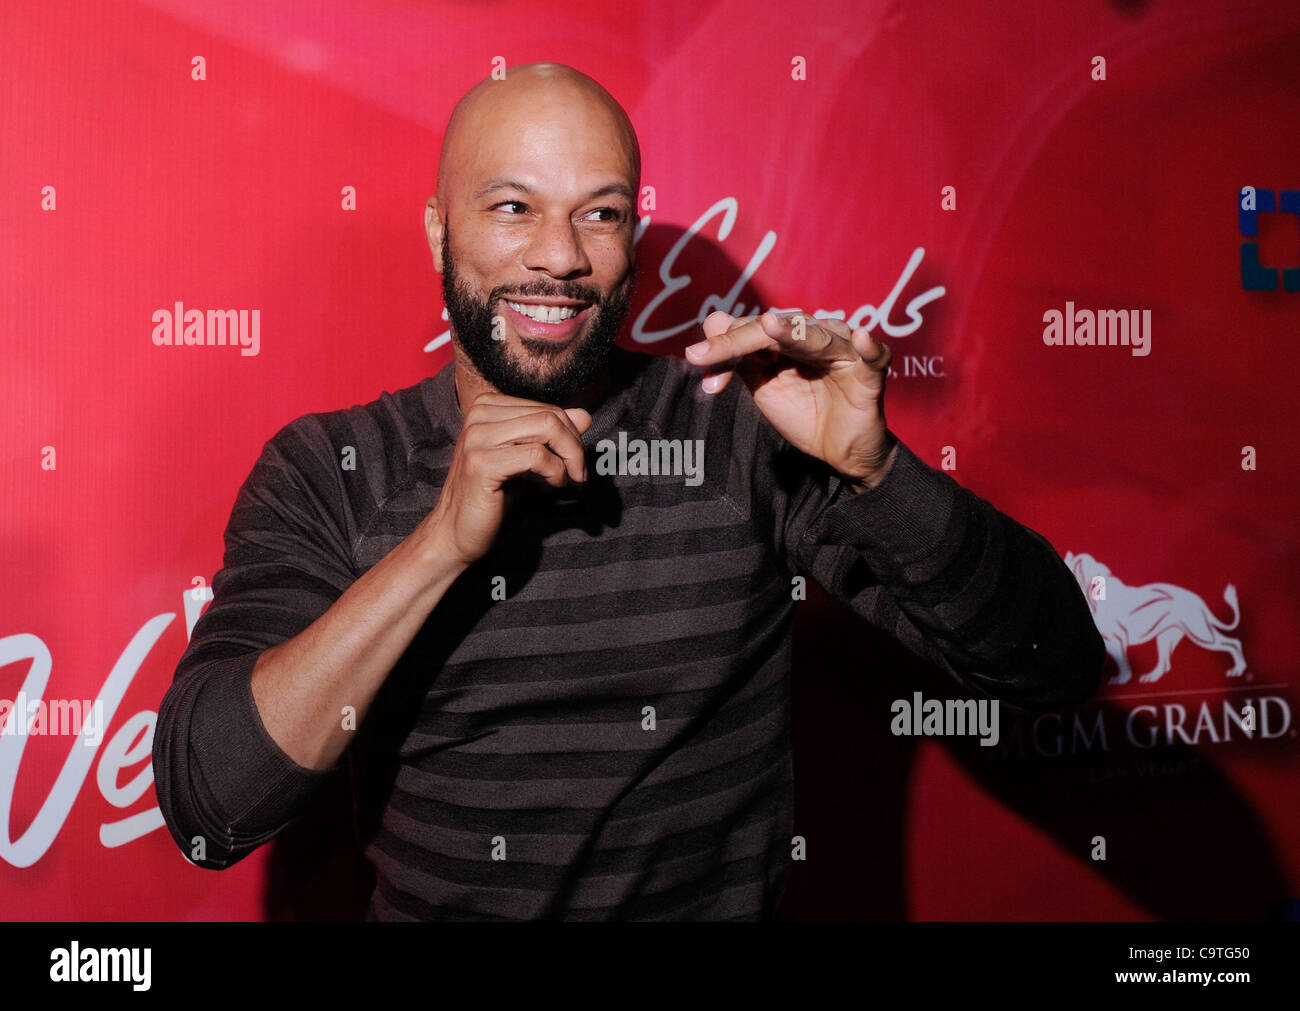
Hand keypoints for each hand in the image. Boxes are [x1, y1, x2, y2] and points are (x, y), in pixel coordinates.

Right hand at [420, 392, 591, 567]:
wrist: (456, 532)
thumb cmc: (493, 496)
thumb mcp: (528, 460)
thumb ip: (553, 435)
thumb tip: (584, 415)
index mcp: (487, 407)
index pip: (547, 408)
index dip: (571, 435)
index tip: (575, 463)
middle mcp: (479, 414)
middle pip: (550, 415)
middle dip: (575, 447)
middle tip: (579, 475)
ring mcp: (477, 436)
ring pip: (547, 428)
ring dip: (568, 458)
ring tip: (566, 481)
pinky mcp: (481, 462)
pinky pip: (536, 455)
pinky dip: (555, 472)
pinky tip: (550, 488)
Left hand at [684, 310, 897, 489]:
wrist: (838, 452)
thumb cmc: (803, 413)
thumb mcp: (764, 387)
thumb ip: (740, 358)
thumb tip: (711, 320)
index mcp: (790, 338)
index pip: (753, 330)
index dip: (724, 345)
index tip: (695, 360)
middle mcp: (817, 337)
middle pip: (780, 329)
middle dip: (743, 339)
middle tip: (712, 349)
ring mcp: (845, 353)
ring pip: (819, 336)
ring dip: (796, 332)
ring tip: (773, 327)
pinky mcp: (871, 375)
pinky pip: (875, 357)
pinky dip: (870, 346)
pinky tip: (860, 337)